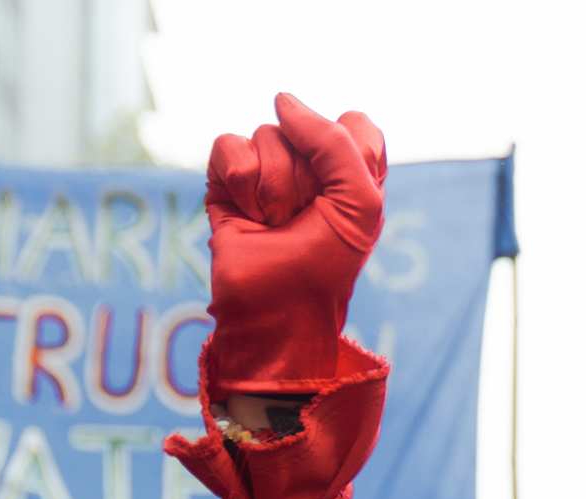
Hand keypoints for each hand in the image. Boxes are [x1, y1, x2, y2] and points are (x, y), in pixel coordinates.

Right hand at [204, 93, 388, 394]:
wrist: (276, 311)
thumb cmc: (325, 265)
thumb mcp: (359, 202)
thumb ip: (335, 141)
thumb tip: (281, 100)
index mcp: (352, 173)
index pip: (353, 124)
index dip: (345, 153)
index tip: (341, 196)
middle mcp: (310, 167)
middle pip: (306, 128)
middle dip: (307, 177)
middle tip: (305, 219)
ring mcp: (266, 170)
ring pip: (266, 135)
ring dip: (274, 187)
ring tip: (275, 223)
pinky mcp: (226, 179)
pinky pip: (229, 144)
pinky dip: (240, 181)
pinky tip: (248, 215)